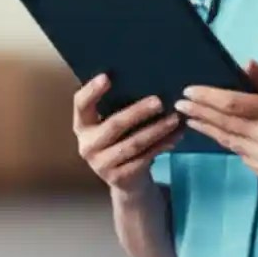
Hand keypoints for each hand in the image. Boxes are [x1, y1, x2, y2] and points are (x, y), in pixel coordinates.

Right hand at [73, 73, 182, 195]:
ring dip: (157, 130)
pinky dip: (162, 146)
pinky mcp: (119, 178)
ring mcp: (101, 165)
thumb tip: (147, 81)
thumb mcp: (113, 124)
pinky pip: (145, 158)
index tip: (106, 76)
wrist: (125, 180)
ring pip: (134, 144)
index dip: (91, 91)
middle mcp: (87, 145)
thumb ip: (118, 107)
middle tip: (159, 101)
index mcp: (82, 126)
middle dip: (138, 112)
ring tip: (174, 119)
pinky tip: (176, 136)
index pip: (81, 104)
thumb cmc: (120, 140)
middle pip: (114, 125)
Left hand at [177, 61, 257, 181]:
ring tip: (187, 115)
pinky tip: (210, 129)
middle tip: (179, 102)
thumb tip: (245, 64)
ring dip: (204, 126)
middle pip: (223, 122)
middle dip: (198, 110)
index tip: (189, 90)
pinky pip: (235, 150)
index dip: (208, 97)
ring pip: (225, 138)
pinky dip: (221, 138)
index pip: (233, 104)